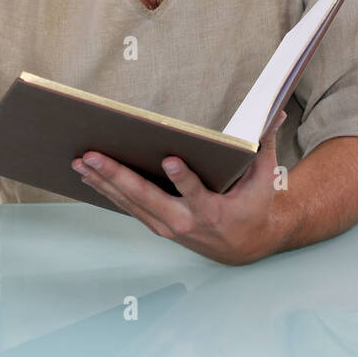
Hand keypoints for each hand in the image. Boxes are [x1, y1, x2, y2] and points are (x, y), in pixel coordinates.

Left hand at [71, 110, 292, 265]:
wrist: (246, 247)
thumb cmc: (253, 206)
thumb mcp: (265, 178)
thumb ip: (266, 143)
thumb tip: (277, 110)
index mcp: (213, 211)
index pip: (196, 193)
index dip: (183, 179)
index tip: (169, 159)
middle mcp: (185, 222)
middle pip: (146, 198)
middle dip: (117, 175)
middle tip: (92, 155)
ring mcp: (167, 226)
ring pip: (129, 203)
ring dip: (103, 182)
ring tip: (80, 161)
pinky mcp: (156, 225)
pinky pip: (127, 207)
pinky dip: (106, 190)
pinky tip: (88, 175)